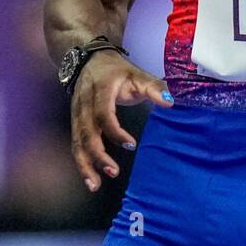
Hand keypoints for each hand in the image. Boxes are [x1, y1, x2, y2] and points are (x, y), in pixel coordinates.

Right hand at [71, 50, 172, 191]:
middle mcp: (84, 104)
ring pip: (77, 142)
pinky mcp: (75, 122)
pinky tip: (91, 179)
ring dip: (85, 165)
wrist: (91, 60)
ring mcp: (76, 114)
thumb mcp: (137, 74)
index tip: (131, 145)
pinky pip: (76, 144)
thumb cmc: (118, 71)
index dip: (115, 131)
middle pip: (87, 132)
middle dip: (98, 155)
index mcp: (101, 91)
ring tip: (95, 185)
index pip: (104, 114)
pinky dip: (81, 162)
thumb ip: (154, 88)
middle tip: (113, 172)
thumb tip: (170, 102)